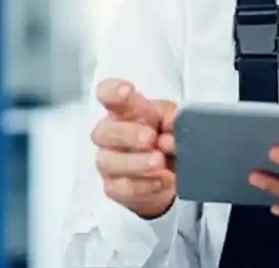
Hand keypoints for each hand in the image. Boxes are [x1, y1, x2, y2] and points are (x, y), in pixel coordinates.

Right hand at [91, 78, 178, 218]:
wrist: (167, 172)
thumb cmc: (163, 136)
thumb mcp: (172, 120)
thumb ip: (172, 117)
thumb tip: (174, 121)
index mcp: (123, 111)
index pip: (107, 94)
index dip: (112, 91)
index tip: (127, 91)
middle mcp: (110, 134)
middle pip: (105, 131)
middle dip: (128, 134)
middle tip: (150, 137)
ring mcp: (109, 161)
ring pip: (111, 162)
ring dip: (137, 162)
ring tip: (159, 161)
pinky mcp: (114, 187)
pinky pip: (124, 187)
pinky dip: (144, 184)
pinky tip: (161, 180)